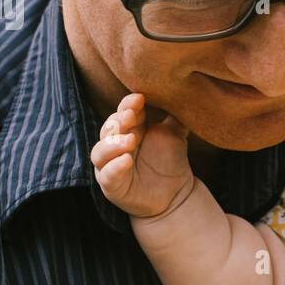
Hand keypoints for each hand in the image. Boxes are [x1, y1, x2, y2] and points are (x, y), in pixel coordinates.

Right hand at [90, 91, 192, 218]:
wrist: (175, 195)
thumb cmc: (170, 161)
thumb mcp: (174, 134)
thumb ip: (175, 115)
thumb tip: (185, 90)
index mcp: (128, 129)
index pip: (122, 111)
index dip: (128, 104)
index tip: (140, 98)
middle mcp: (115, 145)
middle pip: (108, 128)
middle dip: (118, 121)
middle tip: (131, 116)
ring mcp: (110, 165)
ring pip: (100, 151)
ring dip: (112, 144)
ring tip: (129, 140)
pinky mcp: (111, 185)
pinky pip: (106, 175)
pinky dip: (114, 167)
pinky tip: (126, 161)